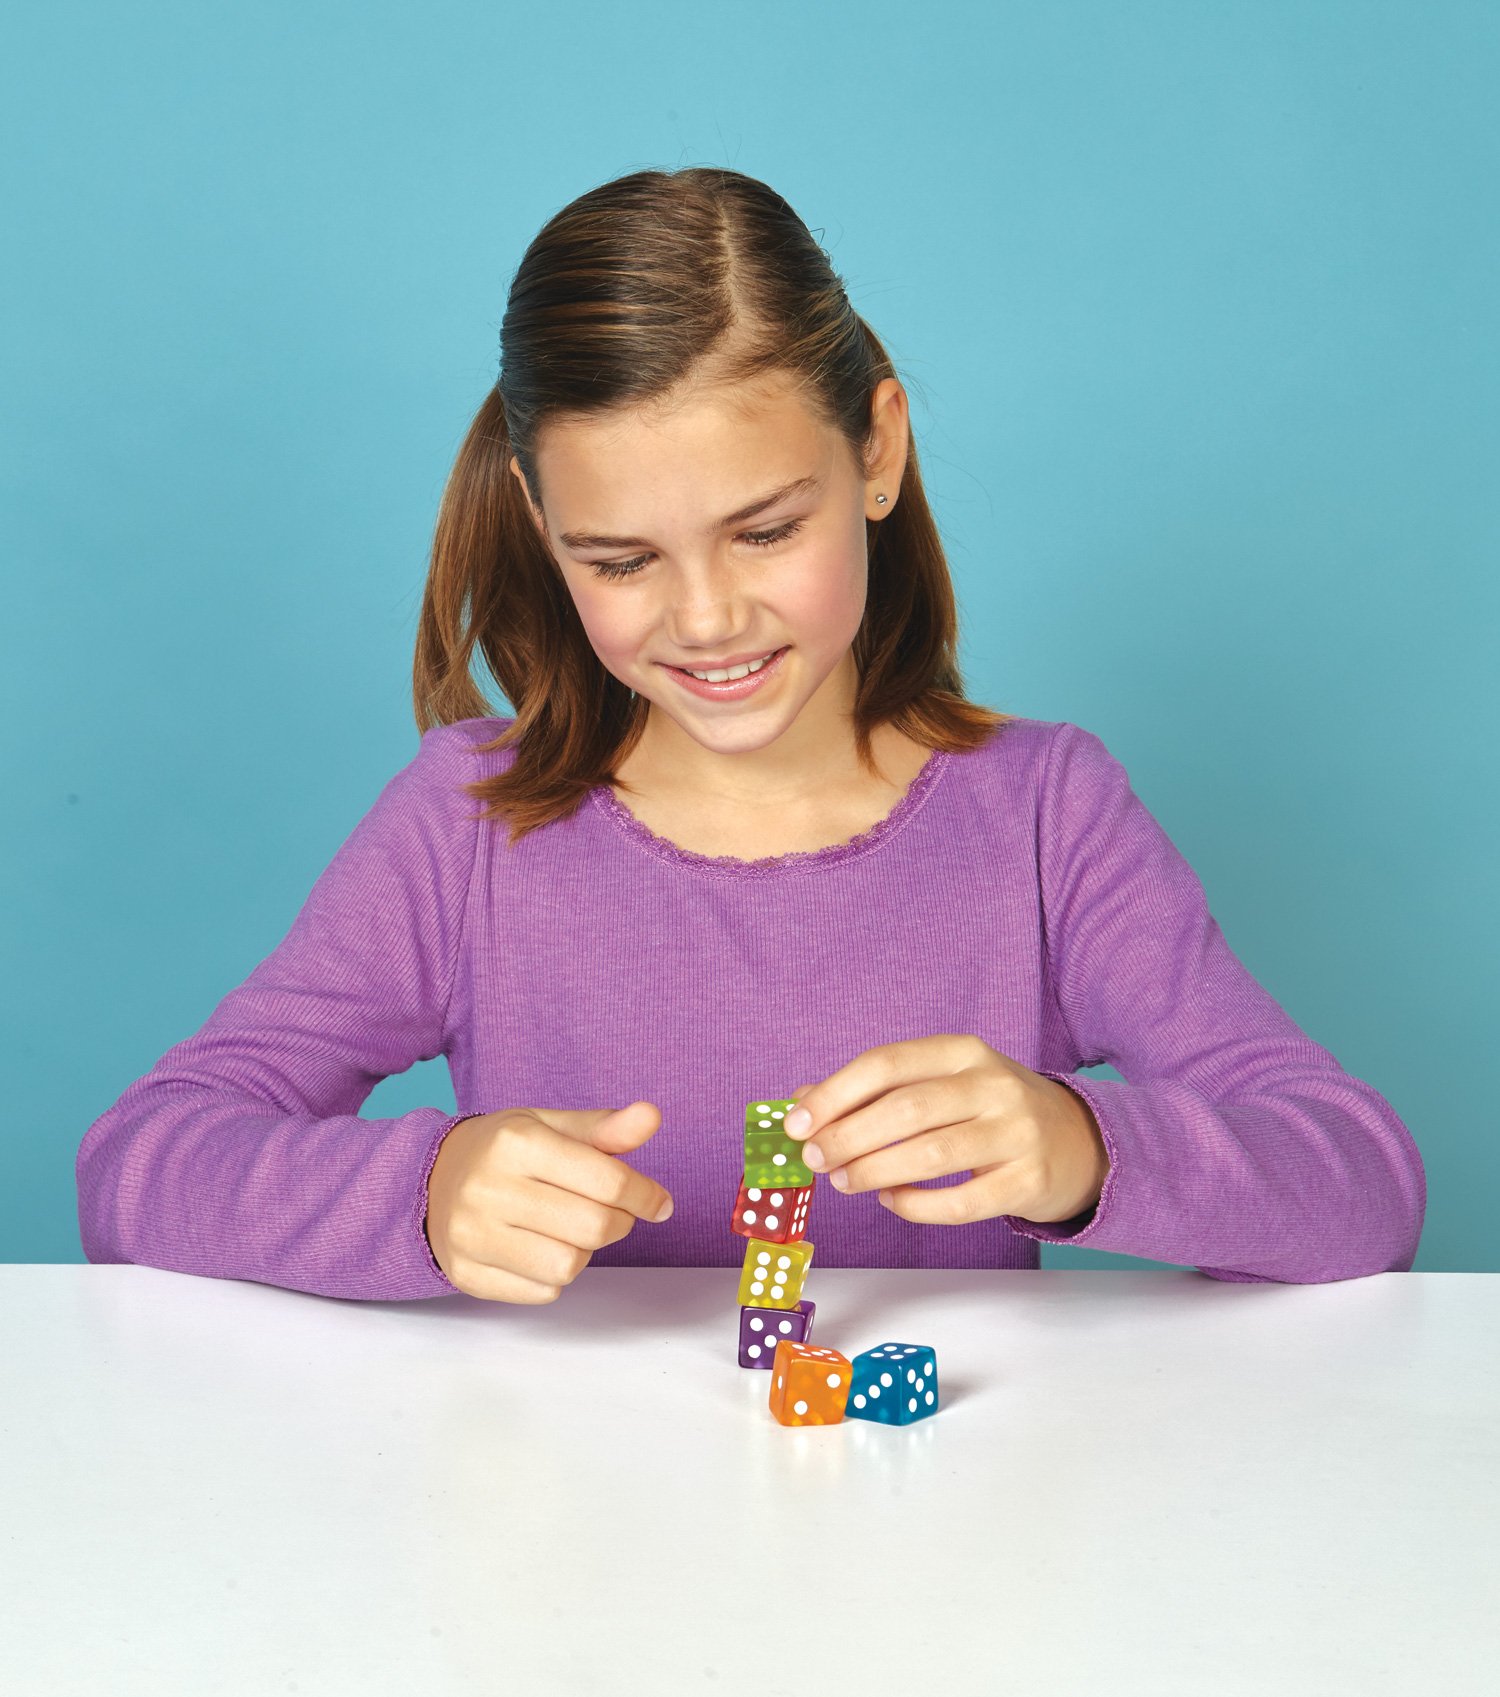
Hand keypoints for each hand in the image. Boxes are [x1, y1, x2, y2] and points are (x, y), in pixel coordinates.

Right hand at [423, 1103, 673, 1301]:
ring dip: (585, 1252)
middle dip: (618, 1223)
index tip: (658, 1203)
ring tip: (570, 1230)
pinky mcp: (466, 1273)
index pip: (608, 1181)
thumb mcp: (551, 1126)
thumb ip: (605, 1128)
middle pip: (594, 1227)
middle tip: (612, 1214)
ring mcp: (472, 1235)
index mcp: (516, 1142)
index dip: (645, 1195)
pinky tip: (540, 1248)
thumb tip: (652, 1116)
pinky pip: (541, 1292)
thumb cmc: (504, 1152)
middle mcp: (489, 1188)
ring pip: (568, 1266)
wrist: (430, 1180)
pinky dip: (555, 1276)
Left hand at [785, 1035, 1108, 1226]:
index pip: (887, 1064)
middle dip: (848, 1136)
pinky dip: (916, 1205)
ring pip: (931, 1154)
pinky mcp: (1028, 1180)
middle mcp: (993, 1085)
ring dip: (874, 1170)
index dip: (835, 1093)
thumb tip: (802, 1102)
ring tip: (843, 1180)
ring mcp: (1016, 1133)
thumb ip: (875, 1091)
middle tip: (814, 1159)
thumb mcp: (941, 1084)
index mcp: (963, 1052)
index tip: (796, 1122)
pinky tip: (891, 1200)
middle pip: (906, 1109)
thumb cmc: (990, 1111)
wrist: (1079, 1141)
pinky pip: (961, 1202)